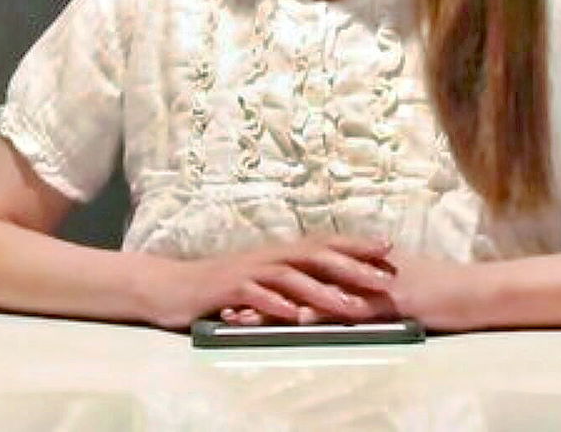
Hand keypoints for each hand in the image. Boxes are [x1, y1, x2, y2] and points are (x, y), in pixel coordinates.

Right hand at [147, 235, 396, 328]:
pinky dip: (276, 304)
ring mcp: (249, 272)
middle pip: (316, 257)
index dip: (356, 246)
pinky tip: (295, 316)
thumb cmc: (220, 287)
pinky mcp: (229, 290)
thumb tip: (326, 284)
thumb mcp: (260, 280)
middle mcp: (268, 257)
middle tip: (385, 279)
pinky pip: (256, 296)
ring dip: (324, 292)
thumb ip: (290, 279)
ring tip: (351, 306)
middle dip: (353, 267)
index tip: (389, 249)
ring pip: (292, 278)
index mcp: (279, 254)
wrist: (171, 286)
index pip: (324, 245)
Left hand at [222, 251, 480, 331]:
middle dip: (262, 292)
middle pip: (299, 279)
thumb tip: (346, 293)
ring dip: (278, 304)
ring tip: (242, 316)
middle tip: (227, 304)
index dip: (272, 282)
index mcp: (356, 266)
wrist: (473, 292)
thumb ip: (368, 283)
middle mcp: (356, 270)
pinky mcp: (385, 301)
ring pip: (313, 292)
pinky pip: (347, 308)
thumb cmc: (439, 292)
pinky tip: (295, 320)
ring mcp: (369, 284)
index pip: (304, 273)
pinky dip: (319, 313)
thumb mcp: (397, 282)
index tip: (240, 292)